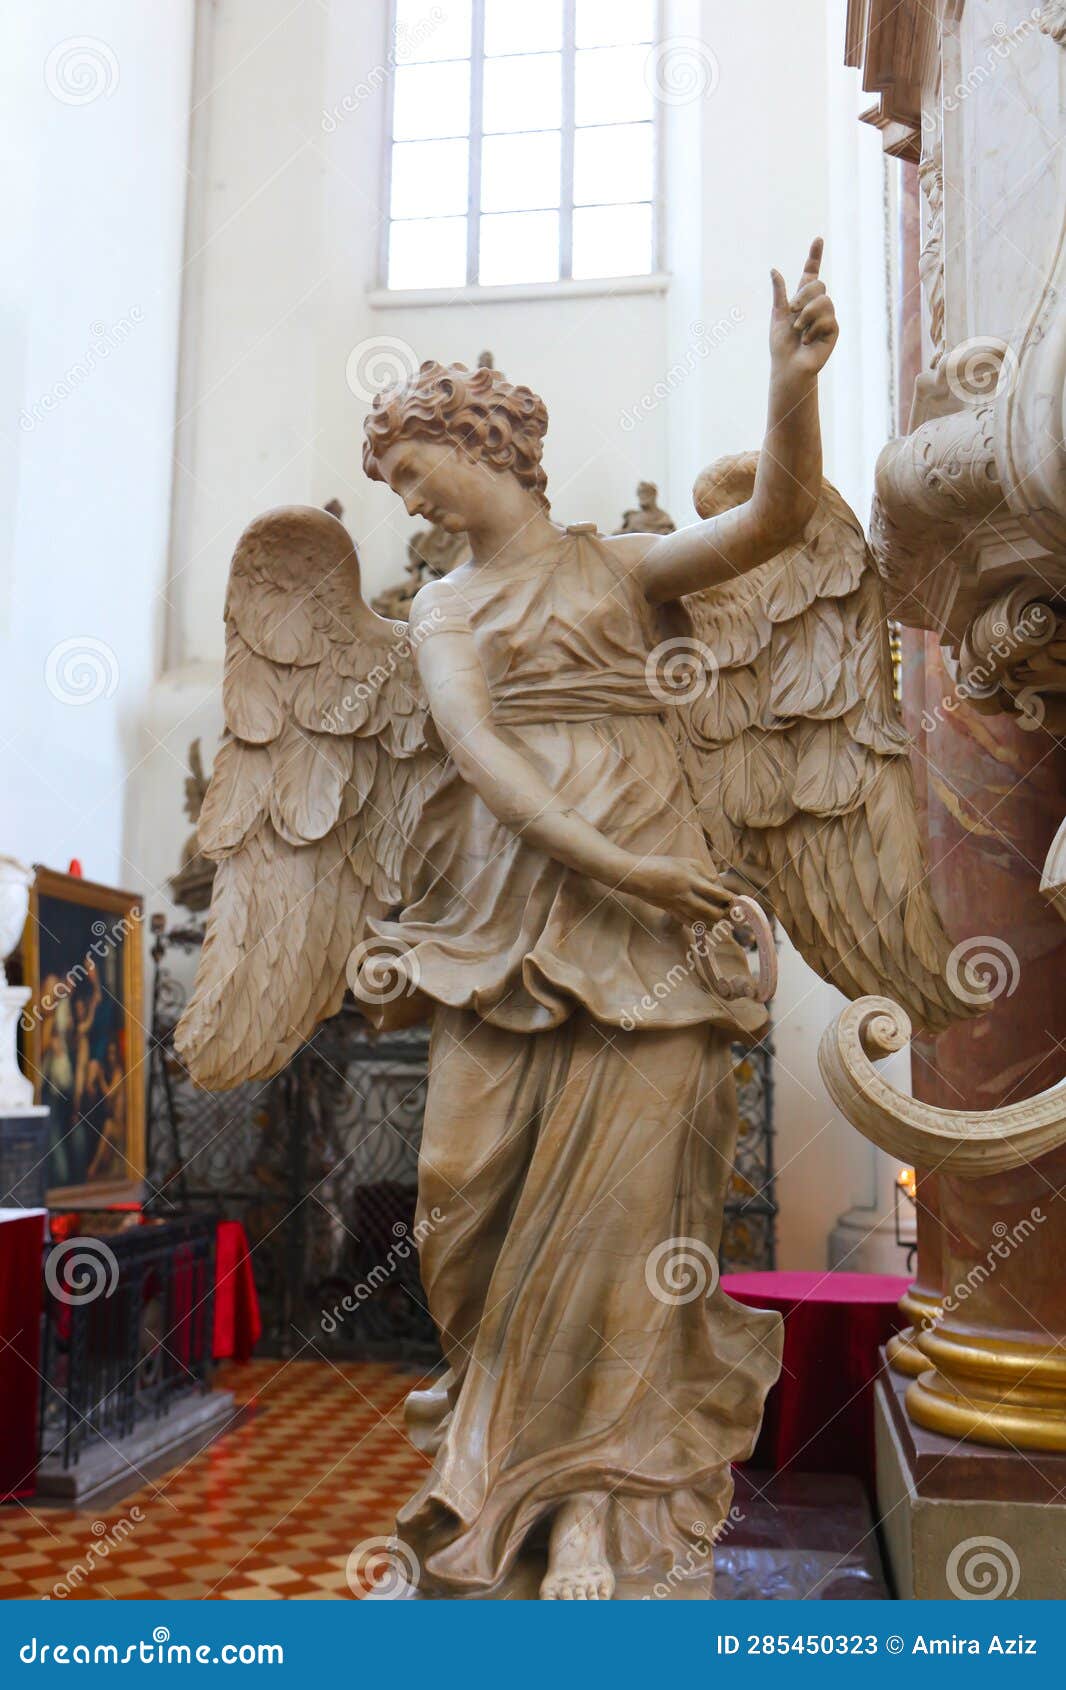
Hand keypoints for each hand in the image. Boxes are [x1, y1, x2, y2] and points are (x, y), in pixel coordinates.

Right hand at [618, 854, 733, 926]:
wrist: (636, 875)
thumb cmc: (660, 864)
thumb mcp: (684, 861)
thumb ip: (702, 871)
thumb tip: (716, 882)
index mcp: (690, 879)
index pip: (715, 892)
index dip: (728, 899)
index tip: (736, 901)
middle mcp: (685, 895)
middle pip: (710, 911)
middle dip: (724, 915)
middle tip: (733, 915)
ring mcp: (677, 905)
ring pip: (701, 920)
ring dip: (714, 923)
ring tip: (723, 921)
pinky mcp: (671, 912)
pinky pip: (689, 922)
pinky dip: (701, 925)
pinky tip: (707, 925)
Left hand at [769, 237, 838, 383]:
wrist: (789, 365)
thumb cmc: (781, 344)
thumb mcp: (778, 315)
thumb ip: (779, 293)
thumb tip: (773, 270)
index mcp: (802, 299)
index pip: (811, 273)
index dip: (814, 257)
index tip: (817, 240)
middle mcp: (817, 304)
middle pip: (818, 285)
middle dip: (802, 297)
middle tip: (793, 313)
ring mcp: (827, 316)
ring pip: (824, 301)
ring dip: (806, 316)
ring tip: (800, 331)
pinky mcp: (833, 329)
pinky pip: (827, 318)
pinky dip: (813, 329)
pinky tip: (808, 340)